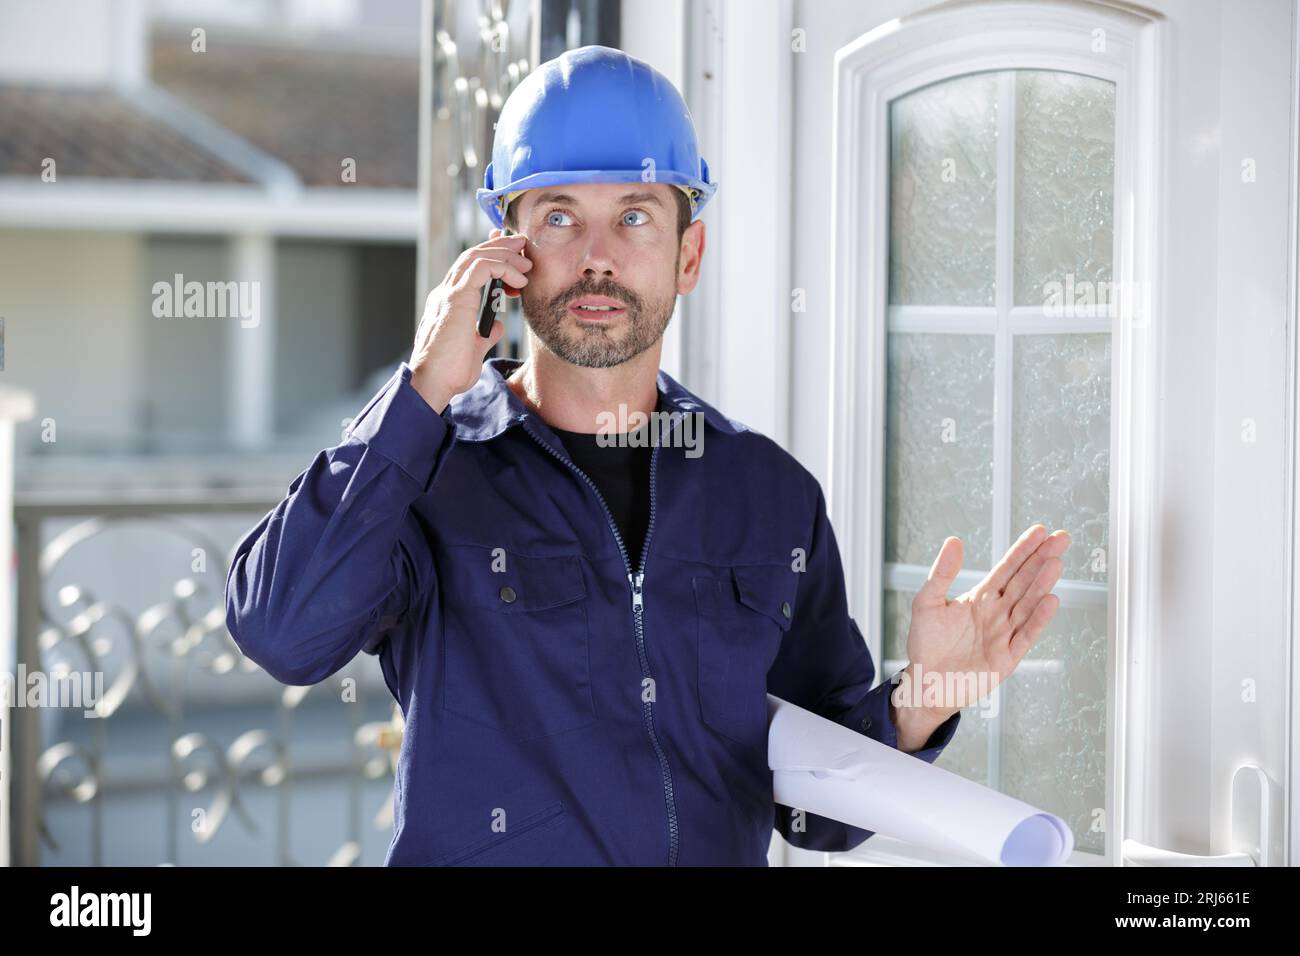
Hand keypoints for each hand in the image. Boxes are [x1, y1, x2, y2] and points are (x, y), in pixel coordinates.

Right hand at [409, 228, 531, 412]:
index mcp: (448, 303)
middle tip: (522, 244)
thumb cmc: (450, 373)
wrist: (432, 384)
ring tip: (526, 263)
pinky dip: (503, 267)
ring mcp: (448, 294)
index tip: (514, 257)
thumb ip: (485, 334)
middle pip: (472, 256)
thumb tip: (499, 325)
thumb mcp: (475, 349)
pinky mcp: (455, 299)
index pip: (469, 269)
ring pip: (476, 257)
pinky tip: (518, 281)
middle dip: (500, 246)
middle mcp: (445, 294)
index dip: (491, 256)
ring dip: (504, 254)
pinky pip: (481, 268)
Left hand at [897, 524, 1070, 717]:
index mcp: (981, 597)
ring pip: (1028, 605)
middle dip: (1042, 559)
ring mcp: (1005, 634)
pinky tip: (1050, 601)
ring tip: (1055, 563)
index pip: (1007, 568)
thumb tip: (953, 541)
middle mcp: (997, 612)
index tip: (1040, 531)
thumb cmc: (926, 644)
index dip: (1023, 550)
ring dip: (1042, 584)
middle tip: (1060, 538)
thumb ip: (942, 573)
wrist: (925, 683)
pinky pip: (1026, 635)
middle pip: (1024, 581)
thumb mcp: (927, 602)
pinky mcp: (1007, 657)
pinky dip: (1039, 619)